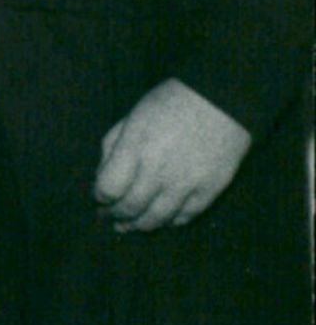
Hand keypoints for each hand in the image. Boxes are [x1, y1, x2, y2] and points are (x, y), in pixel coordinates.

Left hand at [94, 79, 249, 231]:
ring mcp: (187, 181)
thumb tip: (102, 179)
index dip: (100, 197)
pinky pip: (185, 217)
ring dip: (138, 226)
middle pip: (130, 207)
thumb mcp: (133, 116)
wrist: (224, 98)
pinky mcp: (211, 189)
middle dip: (115, 215)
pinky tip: (160, 219)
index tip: (100, 197)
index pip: (108, 188)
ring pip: (156, 219)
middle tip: (110, 216)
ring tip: (129, 225)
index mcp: (136, 146)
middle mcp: (159, 168)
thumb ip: (112, 146)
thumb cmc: (172, 102)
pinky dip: (169, 222)